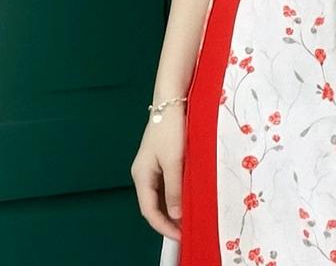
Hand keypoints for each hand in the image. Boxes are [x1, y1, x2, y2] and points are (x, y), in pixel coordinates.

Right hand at [130, 108, 185, 240]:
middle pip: (155, 204)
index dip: (164, 227)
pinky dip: (178, 191)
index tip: (181, 237)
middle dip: (170, 219)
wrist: (173, 99)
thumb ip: (174, 188)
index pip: (149, 211)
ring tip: (191, 216)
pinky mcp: (164, 156)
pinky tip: (190, 194)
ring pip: (163, 193)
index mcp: (141, 176)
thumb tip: (175, 216)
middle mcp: (145, 173)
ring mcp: (154, 164)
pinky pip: (169, 181)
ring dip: (175, 206)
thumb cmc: (171, 129)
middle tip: (189, 229)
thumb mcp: (174, 160)